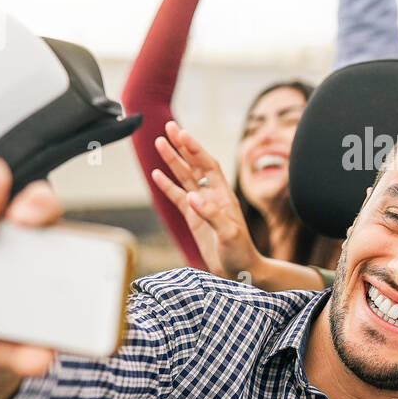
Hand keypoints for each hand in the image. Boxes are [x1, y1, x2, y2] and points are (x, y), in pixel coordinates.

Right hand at [149, 122, 261, 281]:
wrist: (240, 271)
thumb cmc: (240, 252)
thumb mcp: (229, 234)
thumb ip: (211, 214)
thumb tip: (192, 196)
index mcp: (224, 195)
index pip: (208, 165)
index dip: (195, 149)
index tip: (182, 134)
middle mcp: (212, 196)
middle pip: (195, 164)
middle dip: (182, 146)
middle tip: (168, 127)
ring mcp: (202, 206)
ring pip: (185, 177)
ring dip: (172, 161)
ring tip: (159, 143)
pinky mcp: (194, 218)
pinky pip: (178, 197)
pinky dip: (168, 186)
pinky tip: (157, 174)